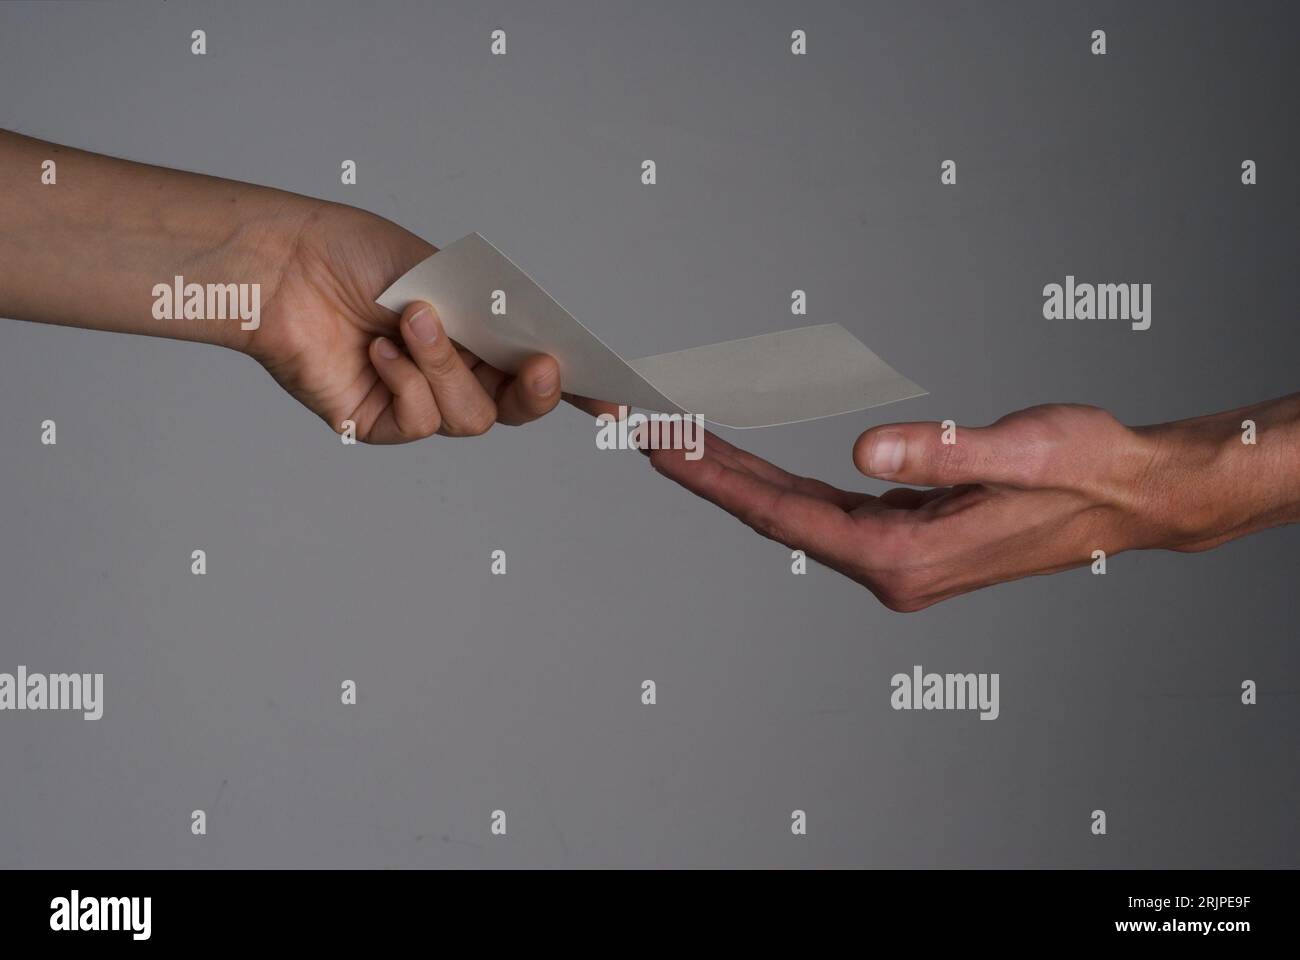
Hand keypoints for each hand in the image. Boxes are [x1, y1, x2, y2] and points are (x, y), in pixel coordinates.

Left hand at [248, 203, 560, 442]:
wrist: (285, 266)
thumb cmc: (359, 257)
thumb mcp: (442, 276)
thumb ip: (488, 316)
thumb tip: (532, 350)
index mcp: (479, 335)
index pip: (538, 368)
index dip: (582, 391)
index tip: (615, 405)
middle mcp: (456, 373)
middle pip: (518, 408)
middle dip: (538, 393)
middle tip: (544, 366)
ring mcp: (420, 402)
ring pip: (471, 417)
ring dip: (447, 367)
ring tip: (412, 322)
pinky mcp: (382, 423)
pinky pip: (420, 420)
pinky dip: (405, 380)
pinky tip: (377, 349)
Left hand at [643, 401, 1299, 610]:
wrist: (1131, 495)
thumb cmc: (1087, 469)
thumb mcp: (1022, 451)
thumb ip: (943, 455)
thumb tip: (864, 451)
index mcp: (904, 556)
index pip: (782, 514)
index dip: (713, 476)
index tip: (656, 442)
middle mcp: (890, 567)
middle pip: (771, 514)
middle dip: (702, 471)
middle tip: (638, 428)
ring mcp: (895, 557)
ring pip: (791, 513)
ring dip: (731, 476)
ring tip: (673, 437)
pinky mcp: (904, 537)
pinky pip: (820, 509)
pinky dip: (774, 483)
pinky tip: (745, 462)